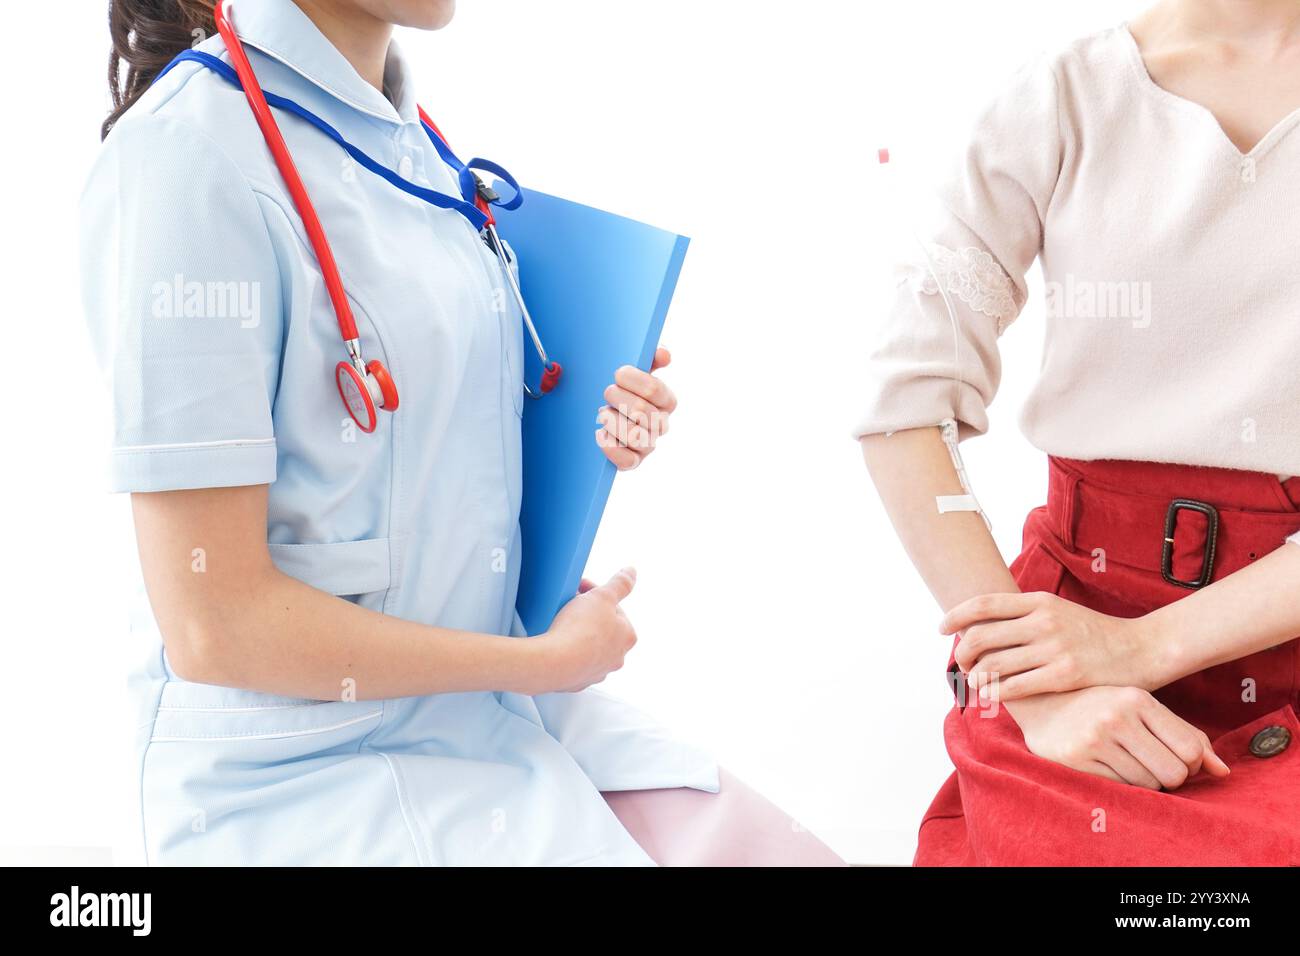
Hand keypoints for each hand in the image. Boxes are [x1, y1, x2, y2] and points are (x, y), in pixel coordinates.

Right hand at [531, 568, 637, 692]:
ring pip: (589, 647)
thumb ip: (620, 583)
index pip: (615, 608)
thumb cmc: (581, 629)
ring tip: (561, 624)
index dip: (597, 595)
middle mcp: (617, 658)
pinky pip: (573, 662)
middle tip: (571, 605)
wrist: (553, 662)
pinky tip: (556, 644)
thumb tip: (632, 572)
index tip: (580, 589)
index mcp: (628, 636)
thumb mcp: (603, 596)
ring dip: (578, 635)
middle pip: (603, 629)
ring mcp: (597, 672)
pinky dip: (566, 652)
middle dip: (589, 616)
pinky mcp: (576, 682)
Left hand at [596, 348, 675, 470]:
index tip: (618, 373)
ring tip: (603, 413)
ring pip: (635, 437)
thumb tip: (664, 354)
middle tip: (607, 392)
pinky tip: (600, 434)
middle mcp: (661, 425)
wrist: (601, 415)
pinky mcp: (633, 462)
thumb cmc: (622, 391)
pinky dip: (611, 447)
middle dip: (618, 398)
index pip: (655, 389)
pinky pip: (627, 461)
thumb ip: (650, 358)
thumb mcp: (635, 373)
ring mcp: (648, 445)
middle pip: (642, 412)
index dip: (634, 379)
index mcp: (666, 401)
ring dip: (613, 421)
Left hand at [945, 591, 1163, 700]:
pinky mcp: (1065, 675)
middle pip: (981, 636)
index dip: (955, 615)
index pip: (983, 604)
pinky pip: (1015, 686)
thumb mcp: (1058, 611)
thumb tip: (982, 622)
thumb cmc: (1094, 632)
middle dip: (961, 652)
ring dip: (974, 676)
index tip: (941, 628)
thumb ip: (1025, 614)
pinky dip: (995, 692)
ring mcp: (1054, 648)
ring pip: (993, 664)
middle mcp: (1044, 621)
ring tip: (973, 682)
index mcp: (1039, 601)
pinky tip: (990, 696)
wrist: (1142, 649)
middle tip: (959, 663)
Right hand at [1005, 686, 1228, 789]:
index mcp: (1137, 699)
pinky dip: (1121, 783)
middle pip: (1174, 773)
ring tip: (1127, 762)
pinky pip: (1120, 788)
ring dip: (1144, 781)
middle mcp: (1116, 717)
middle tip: (1154, 766)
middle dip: (1171, 777)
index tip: (1178, 759)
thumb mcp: (1141, 708)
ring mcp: (1094, 739)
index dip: (1193, 763)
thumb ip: (1184, 735)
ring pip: (1148, 785)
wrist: (1040, 704)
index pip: (1191, 749)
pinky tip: (1108, 766)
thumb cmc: (1100, 705)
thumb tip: (1223, 772)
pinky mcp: (1076, 760)